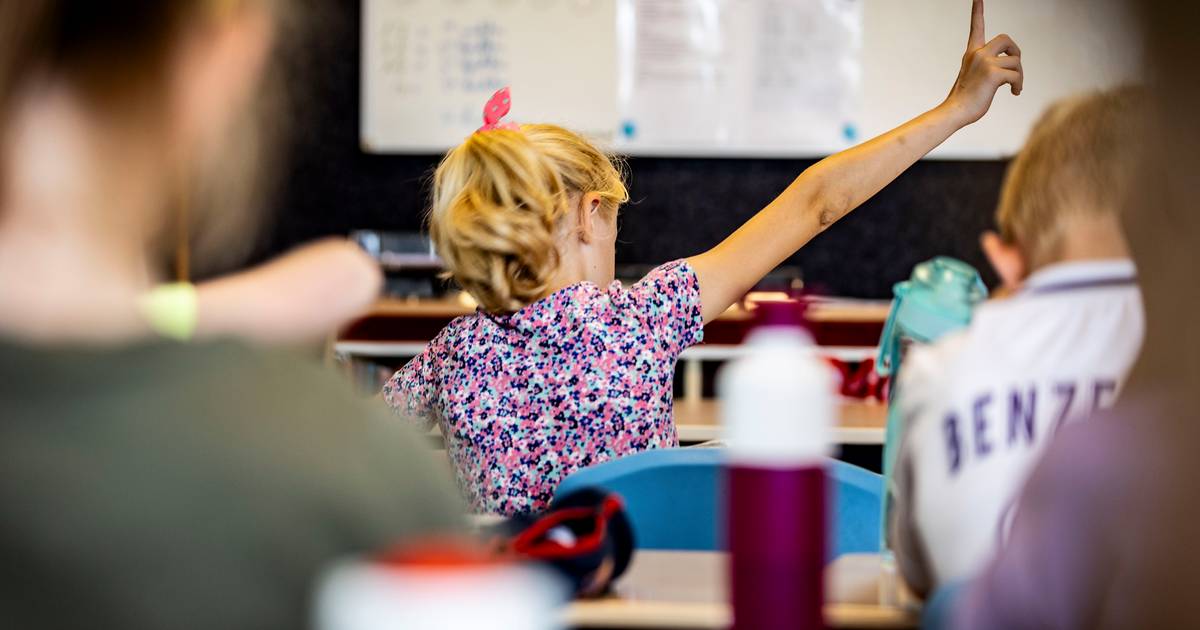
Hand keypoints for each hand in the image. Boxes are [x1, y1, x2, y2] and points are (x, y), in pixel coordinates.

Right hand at [943, 0, 1023, 125]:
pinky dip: (1018, 85)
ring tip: (1014, 87)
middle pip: (1006, 39)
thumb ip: (987, 67)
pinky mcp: (993, 74)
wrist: (954, 112)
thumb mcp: (974, 77)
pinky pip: (1016, 75)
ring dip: (1019, 75)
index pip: (976, 26)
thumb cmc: (964, 100)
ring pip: (1015, 61)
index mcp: (971, 53)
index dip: (977, 10)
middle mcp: (978, 54)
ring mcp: (985, 63)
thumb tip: (1009, 72)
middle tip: (1015, 66)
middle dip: (1016, 51)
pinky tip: (1014, 93)